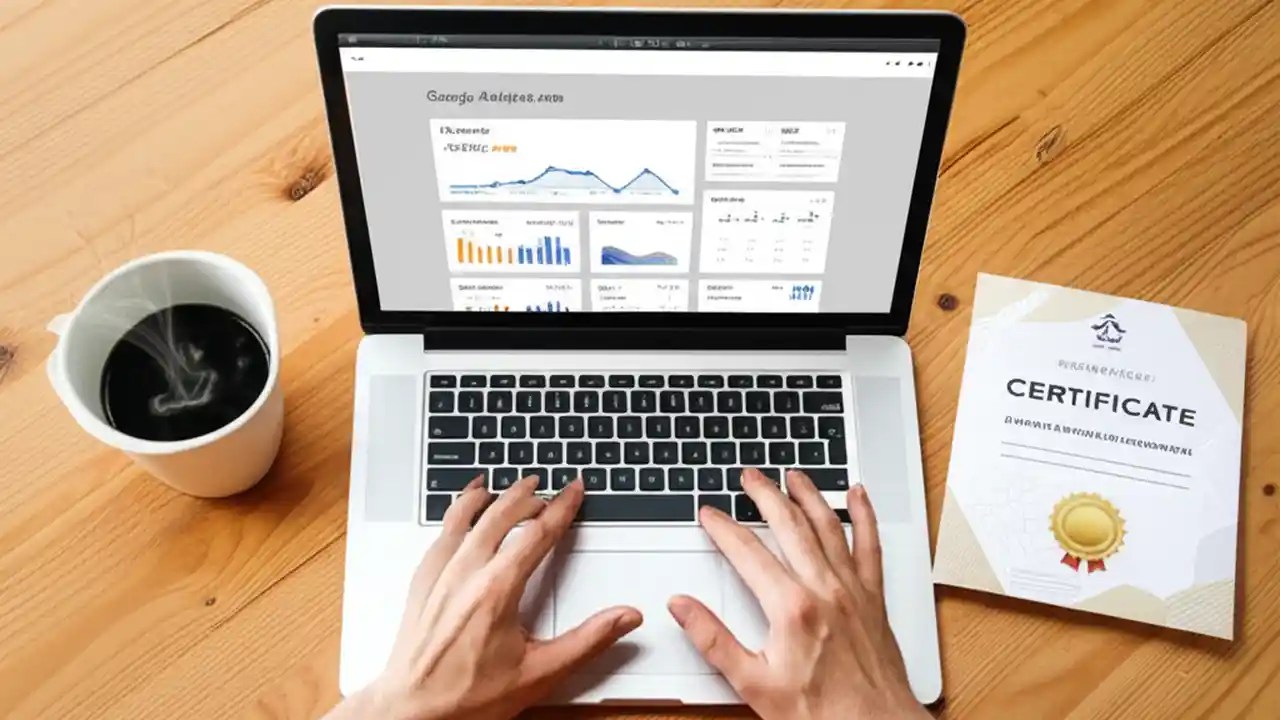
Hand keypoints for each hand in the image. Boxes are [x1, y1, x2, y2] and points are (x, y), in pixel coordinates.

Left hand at [327, 476, 641, 719]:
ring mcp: (439, 574)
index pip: (538, 533)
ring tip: (503, 483)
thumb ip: (588, 641)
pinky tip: (461, 509)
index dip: (561, 507)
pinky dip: (456, 511)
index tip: (574, 490)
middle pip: (501, 515)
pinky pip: (441, 533)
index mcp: (497, 589)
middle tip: (546, 485)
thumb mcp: (540, 674)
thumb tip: (624, 618)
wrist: (412, 713)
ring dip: (491, 496)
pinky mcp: (421, 583)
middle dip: (527, 495)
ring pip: (467, 517)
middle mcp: (466, 573)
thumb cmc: (468, 697)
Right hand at [668, 469, 927, 719]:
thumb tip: (681, 607)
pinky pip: (871, 544)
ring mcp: (853, 589)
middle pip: (789, 525)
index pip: (747, 551)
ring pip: (828, 526)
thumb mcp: (752, 683)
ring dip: (809, 494)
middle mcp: (824, 588)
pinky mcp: (874, 597)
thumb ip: (712, 640)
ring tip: (793, 474)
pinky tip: (858, 495)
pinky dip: (864, 515)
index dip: (723, 527)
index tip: (709, 513)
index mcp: (791, 607)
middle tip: (748, 475)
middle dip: (764, 494)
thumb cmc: (820, 714)